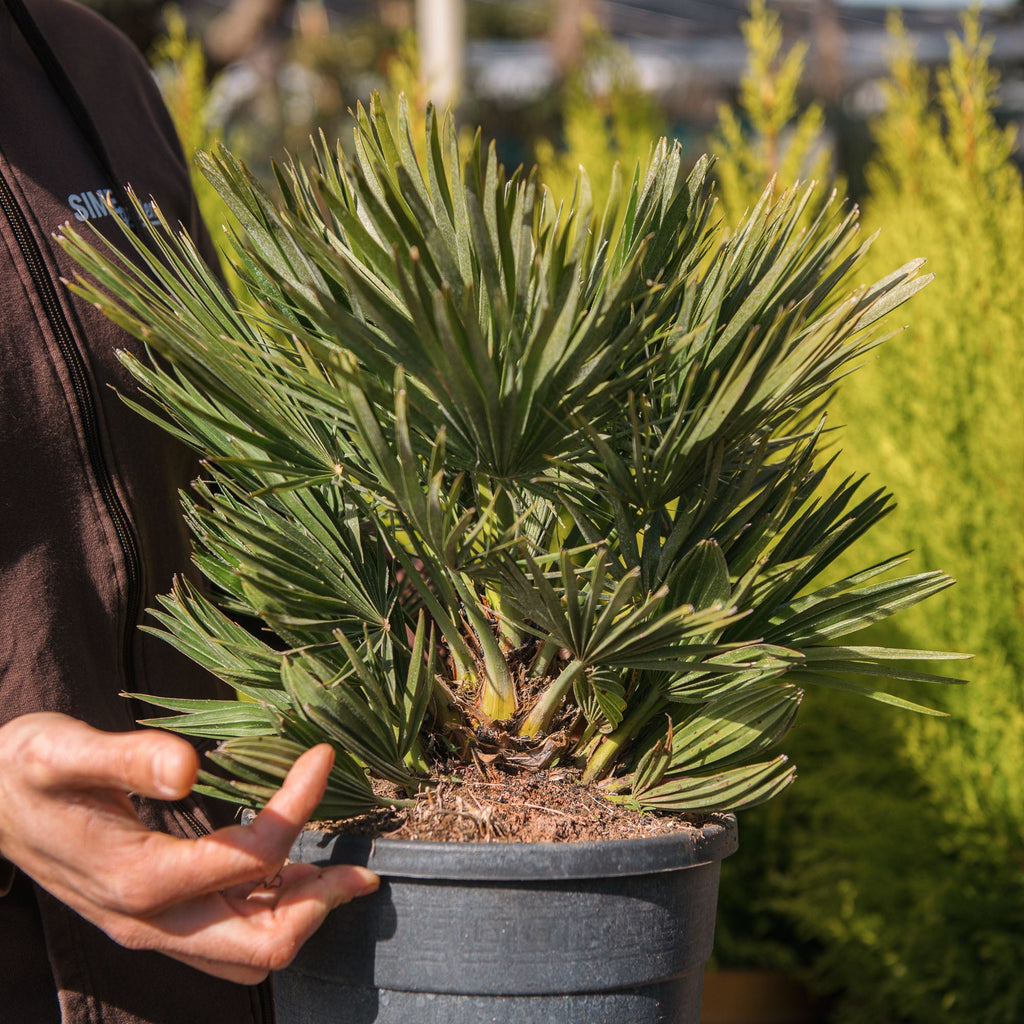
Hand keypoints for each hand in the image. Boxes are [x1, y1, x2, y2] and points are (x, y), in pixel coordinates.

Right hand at [0, 712, 378, 983]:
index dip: (298, 805)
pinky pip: (229, 933)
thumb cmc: (23, 770)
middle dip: (319, 907)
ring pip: (248, 950)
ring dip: (302, 916)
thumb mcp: (62, 752)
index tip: (324, 755)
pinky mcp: (157, 916)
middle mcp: (151, 919)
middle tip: (362, 867)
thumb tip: (190, 766)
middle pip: (258, 945)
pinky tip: (297, 874)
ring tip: (346, 873)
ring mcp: (154, 926)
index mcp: (139, 878)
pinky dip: (272, 910)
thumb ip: (125, 758)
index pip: (252, 855)